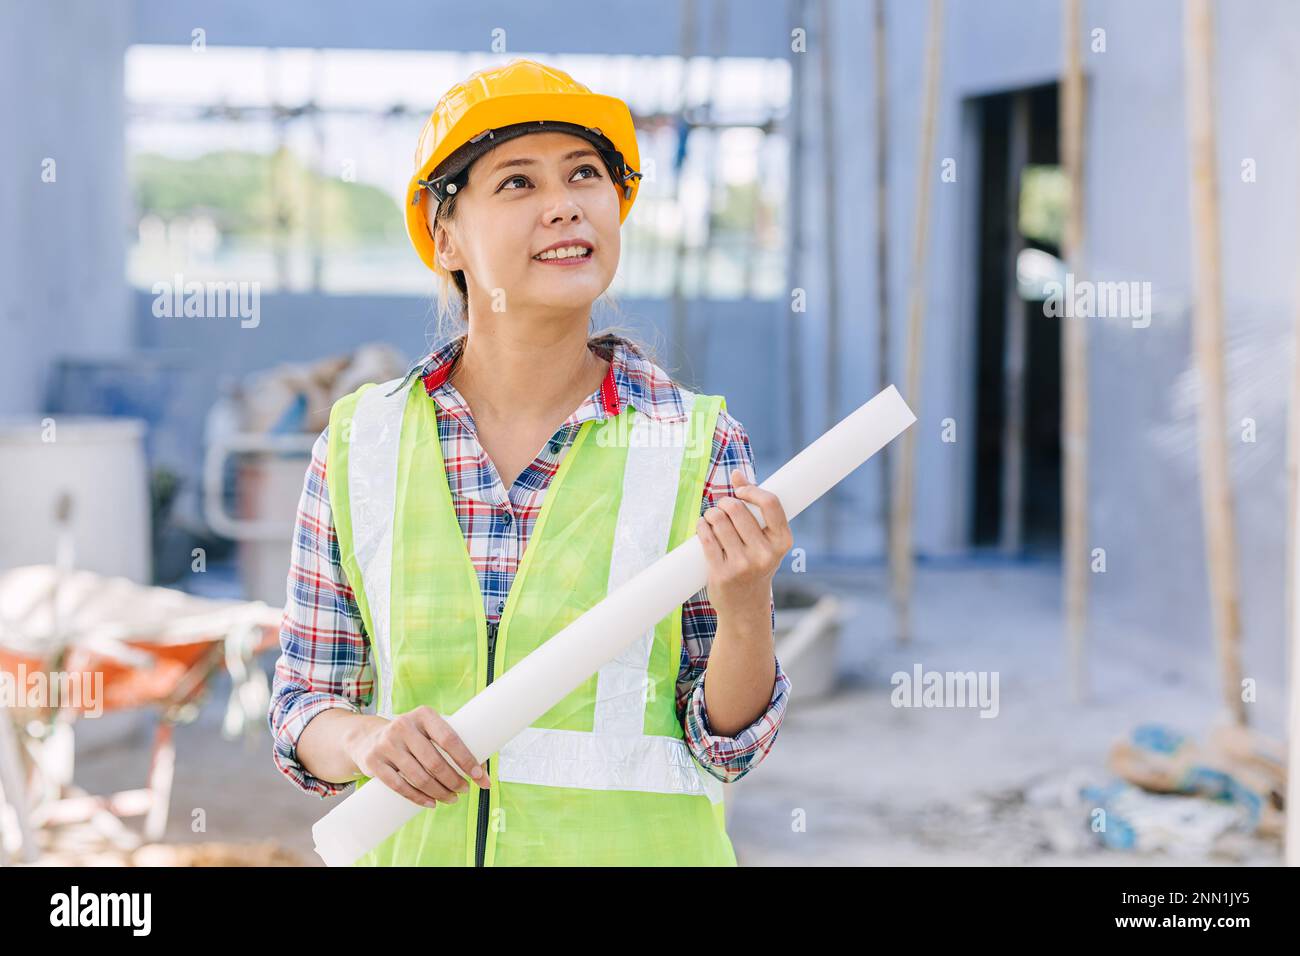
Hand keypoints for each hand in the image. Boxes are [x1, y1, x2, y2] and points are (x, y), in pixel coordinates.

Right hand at [346, 706, 488, 808]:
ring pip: (418, 776)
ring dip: (439, 792)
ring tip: (451, 798)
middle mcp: (404, 726)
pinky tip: (431, 803)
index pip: (450, 739)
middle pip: (435, 761)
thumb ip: (452, 745)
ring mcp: (386, 744)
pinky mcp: (373, 761)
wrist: (367, 738)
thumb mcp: (428, 731)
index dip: (467, 760)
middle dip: (454, 781)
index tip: (480, 777)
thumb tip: (483, 771)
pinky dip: (418, 798)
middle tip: (465, 790)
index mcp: (424, 714)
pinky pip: (399, 786)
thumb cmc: (411, 737)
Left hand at [696, 468, 793, 621]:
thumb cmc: (755, 564)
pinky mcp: (722, 573)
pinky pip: (706, 537)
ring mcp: (743, 565)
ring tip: (712, 520)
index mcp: (782, 542)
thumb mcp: (763, 539)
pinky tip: (704, 527)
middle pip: (736, 509)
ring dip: (710, 514)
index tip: (740, 491)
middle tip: (721, 509)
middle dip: (724, 503)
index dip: (751, 490)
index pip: (770, 503)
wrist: (745, 607)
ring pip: (718, 520)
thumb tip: (737, 474)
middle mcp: (765, 554)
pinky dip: (702, 527)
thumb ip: (754, 506)